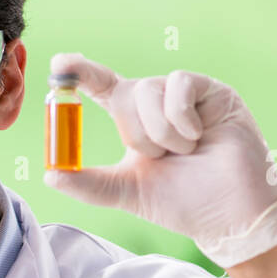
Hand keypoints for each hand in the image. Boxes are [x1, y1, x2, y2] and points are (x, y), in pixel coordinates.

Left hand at [42, 53, 276, 267]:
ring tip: (184, 151)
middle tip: (162, 158)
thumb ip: (89, 183)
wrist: (227, 214)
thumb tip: (49, 174)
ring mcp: (184, 94)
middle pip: (123, 93)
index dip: (80, 73)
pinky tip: (197, 136)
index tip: (59, 63)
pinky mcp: (210, 90)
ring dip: (161, 132)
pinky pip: (178, 84)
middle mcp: (156, 103)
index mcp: (133, 120)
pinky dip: (180, 117)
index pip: (102, 88)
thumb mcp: (127, 192)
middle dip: (137, 134)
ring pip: (148, 90)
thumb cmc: (182, 202)